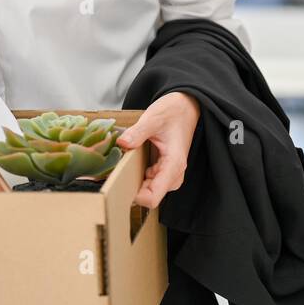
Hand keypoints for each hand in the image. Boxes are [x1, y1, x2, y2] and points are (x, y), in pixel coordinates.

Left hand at [116, 91, 199, 208]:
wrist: (186, 106)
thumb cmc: (174, 112)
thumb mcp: (153, 118)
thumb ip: (137, 132)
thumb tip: (121, 143)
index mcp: (173, 165)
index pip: (153, 198)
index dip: (136, 196)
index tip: (120, 183)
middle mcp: (174, 174)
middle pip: (150, 196)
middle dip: (132, 188)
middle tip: (117, 172)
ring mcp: (170, 173)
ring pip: (149, 190)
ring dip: (135, 182)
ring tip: (123, 165)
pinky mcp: (165, 169)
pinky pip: (150, 181)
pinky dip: (138, 176)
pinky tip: (131, 162)